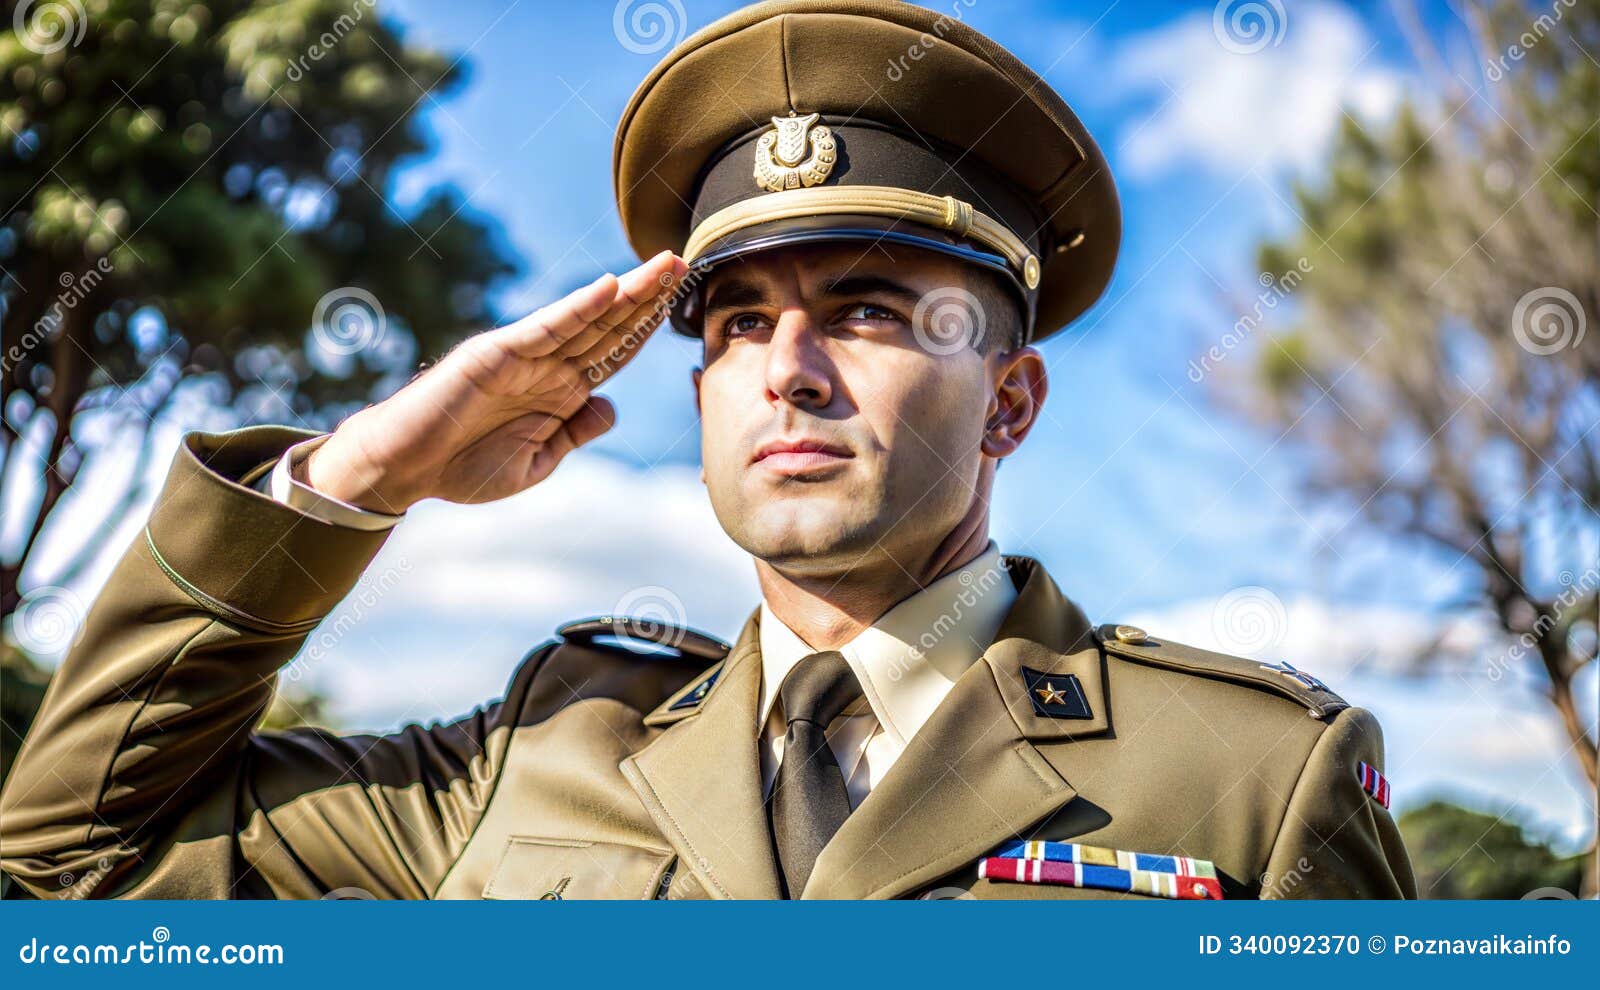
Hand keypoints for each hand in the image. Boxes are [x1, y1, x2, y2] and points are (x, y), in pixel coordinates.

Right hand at [305, 251, 687, 511]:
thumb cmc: (463, 470)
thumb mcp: (536, 463)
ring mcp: (525, 357)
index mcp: (560, 393)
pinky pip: (547, 328)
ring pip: (587, 319)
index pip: (614, 353)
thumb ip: (574, 434)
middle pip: (609, 327)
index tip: (679, 303)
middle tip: (682, 264)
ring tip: (663, 265)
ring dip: (627, 292)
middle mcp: (548, 367)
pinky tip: (609, 288)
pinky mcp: (497, 353)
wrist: (406, 469)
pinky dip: (578, 308)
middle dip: (647, 297)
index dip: (646, 328)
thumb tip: (611, 408)